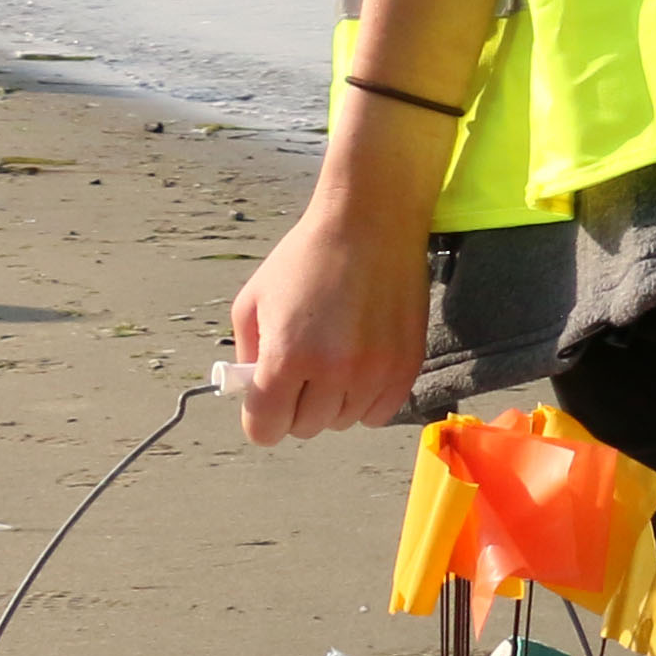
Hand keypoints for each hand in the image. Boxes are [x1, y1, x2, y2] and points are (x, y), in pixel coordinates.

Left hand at [229, 198, 430, 445]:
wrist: (371, 224)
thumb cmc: (307, 258)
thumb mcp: (252, 301)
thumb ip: (248, 355)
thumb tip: (254, 392)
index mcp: (287, 357)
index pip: (265, 430)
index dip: (260, 420)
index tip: (266, 402)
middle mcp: (334, 372)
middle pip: (304, 428)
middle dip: (295, 407)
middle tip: (301, 374)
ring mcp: (375, 372)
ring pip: (343, 422)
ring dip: (333, 403)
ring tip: (334, 364)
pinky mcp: (407, 365)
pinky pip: (380, 413)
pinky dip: (366, 401)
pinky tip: (360, 371)